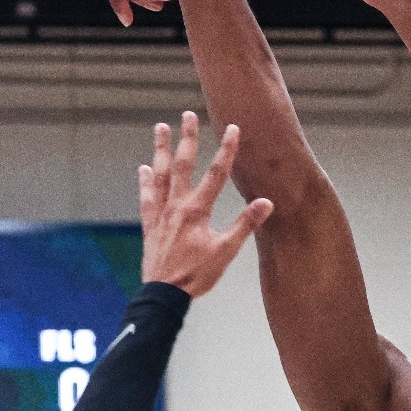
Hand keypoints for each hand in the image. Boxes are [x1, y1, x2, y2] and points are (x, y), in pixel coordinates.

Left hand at [140, 113, 274, 295]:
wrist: (164, 295)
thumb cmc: (197, 275)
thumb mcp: (226, 251)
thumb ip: (245, 224)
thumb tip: (267, 203)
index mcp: (197, 211)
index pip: (215, 174)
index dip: (226, 150)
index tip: (232, 128)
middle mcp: (176, 206)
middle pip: (182, 165)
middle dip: (187, 138)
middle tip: (188, 115)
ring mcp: (161, 214)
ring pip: (160, 175)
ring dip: (161, 150)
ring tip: (160, 127)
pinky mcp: (150, 225)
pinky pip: (147, 198)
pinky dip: (146, 181)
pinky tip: (144, 168)